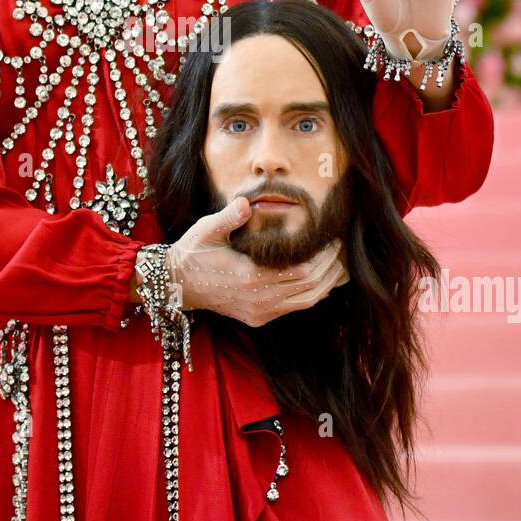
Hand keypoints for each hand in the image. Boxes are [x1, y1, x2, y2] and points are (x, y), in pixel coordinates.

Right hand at [166, 197, 347, 327]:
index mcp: (251, 278)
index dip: (322, 257)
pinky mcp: (259, 318)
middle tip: (342, 248)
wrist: (179, 284)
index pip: (301, 271)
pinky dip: (313, 294)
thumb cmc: (195, 252)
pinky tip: (322, 281)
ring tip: (341, 265)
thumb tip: (244, 202)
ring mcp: (261, 312)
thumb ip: (228, 217)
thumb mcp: (207, 230)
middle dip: (331, 268)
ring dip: (327, 284)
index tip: (333, 239)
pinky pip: (295, 308)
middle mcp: (260, 300)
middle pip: (310, 287)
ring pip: (307, 301)